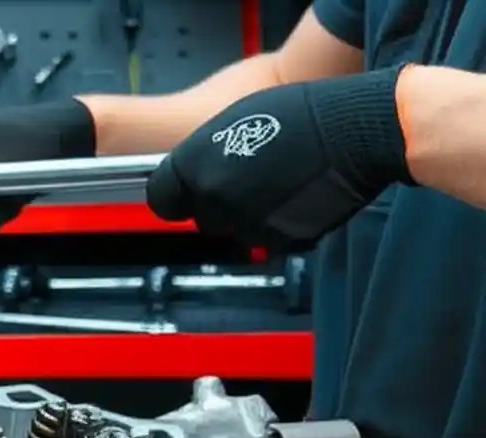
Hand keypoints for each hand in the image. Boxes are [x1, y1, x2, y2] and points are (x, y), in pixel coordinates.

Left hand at [147, 67, 411, 249]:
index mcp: (195, 167)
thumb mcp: (234, 120)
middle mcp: (215, 200)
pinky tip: (298, 196)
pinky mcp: (281, 241)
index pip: (162, 199)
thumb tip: (194, 173)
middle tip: (250, 178)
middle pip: (202, 217)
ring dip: (250, 214)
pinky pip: (269, 238)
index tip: (187, 192)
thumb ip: (205, 155)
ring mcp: (247, 224)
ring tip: (281, 182)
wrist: (358, 130)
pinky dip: (279, 224)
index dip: (176, 195)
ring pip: (236, 230)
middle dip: (219, 203)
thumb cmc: (301, 114)